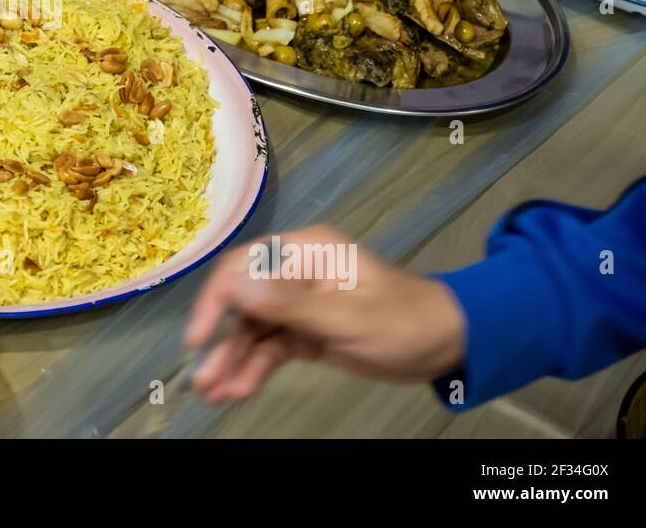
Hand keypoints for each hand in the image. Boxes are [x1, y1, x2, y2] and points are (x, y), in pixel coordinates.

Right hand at [184, 225, 466, 401]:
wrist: (446, 345)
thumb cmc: (404, 321)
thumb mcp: (347, 315)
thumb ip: (288, 303)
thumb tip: (234, 287)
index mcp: (304, 252)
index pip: (244, 267)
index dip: (217, 300)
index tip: (199, 336)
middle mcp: (293, 273)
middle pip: (242, 302)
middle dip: (221, 340)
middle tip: (201, 377)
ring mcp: (297, 304)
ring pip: (251, 330)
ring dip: (232, 360)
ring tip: (213, 393)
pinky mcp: (303, 331)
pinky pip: (269, 348)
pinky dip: (252, 368)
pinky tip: (236, 390)